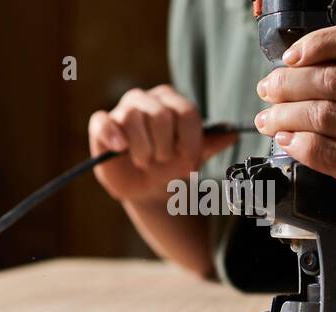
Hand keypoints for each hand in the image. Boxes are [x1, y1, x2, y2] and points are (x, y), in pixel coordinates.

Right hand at [89, 85, 237, 205]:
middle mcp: (147, 99)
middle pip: (160, 115)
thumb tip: (234, 133)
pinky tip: (120, 148)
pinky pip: (102, 122)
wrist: (150, 188)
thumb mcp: (194, 156)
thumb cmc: (173, 166)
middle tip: (163, 161)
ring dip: (143, 149)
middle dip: (165, 147)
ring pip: (132, 117)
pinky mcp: (102, 127)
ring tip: (145, 161)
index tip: (189, 160)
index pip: (187, 113)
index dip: (190, 141)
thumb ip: (212, 143)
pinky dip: (111, 133)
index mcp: (172, 101)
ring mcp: (123, 110)